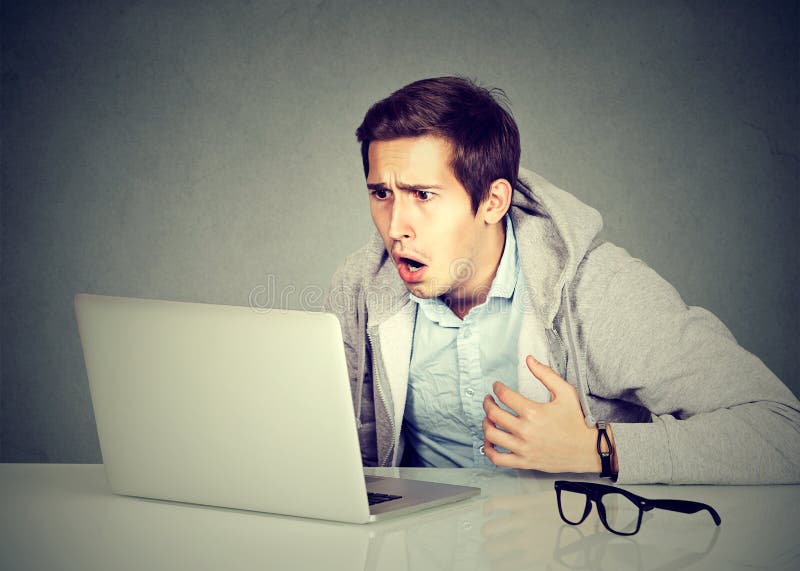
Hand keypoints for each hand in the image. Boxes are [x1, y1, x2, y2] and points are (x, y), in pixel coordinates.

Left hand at [482, 355, 601, 472]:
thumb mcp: (566, 392)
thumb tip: (529, 359)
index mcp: (533, 412)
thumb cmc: (577, 421)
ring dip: (485, 423)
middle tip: (489, 399)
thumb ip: (546, 374)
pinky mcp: (524, 462)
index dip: (497, 388)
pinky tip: (490, 440)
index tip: (497, 386)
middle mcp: (525, 430)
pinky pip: (498, 459)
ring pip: (491, 435)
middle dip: (487, 403)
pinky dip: (489, 449)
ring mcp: (523, 448)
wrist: (589, 449)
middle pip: (493, 414)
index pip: (504, 396)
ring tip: (489, 417)